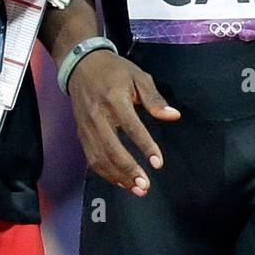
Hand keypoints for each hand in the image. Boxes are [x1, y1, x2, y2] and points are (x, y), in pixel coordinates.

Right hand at [67, 48, 178, 194]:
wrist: (81, 65)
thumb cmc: (115, 71)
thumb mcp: (138, 76)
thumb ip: (154, 99)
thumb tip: (173, 116)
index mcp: (115, 99)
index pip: (132, 127)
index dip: (145, 146)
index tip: (158, 163)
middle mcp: (98, 116)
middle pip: (112, 148)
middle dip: (129, 170)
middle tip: (146, 186)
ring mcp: (87, 127)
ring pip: (100, 158)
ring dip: (117, 176)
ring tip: (136, 189)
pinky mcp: (81, 134)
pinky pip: (91, 158)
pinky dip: (105, 173)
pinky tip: (120, 181)